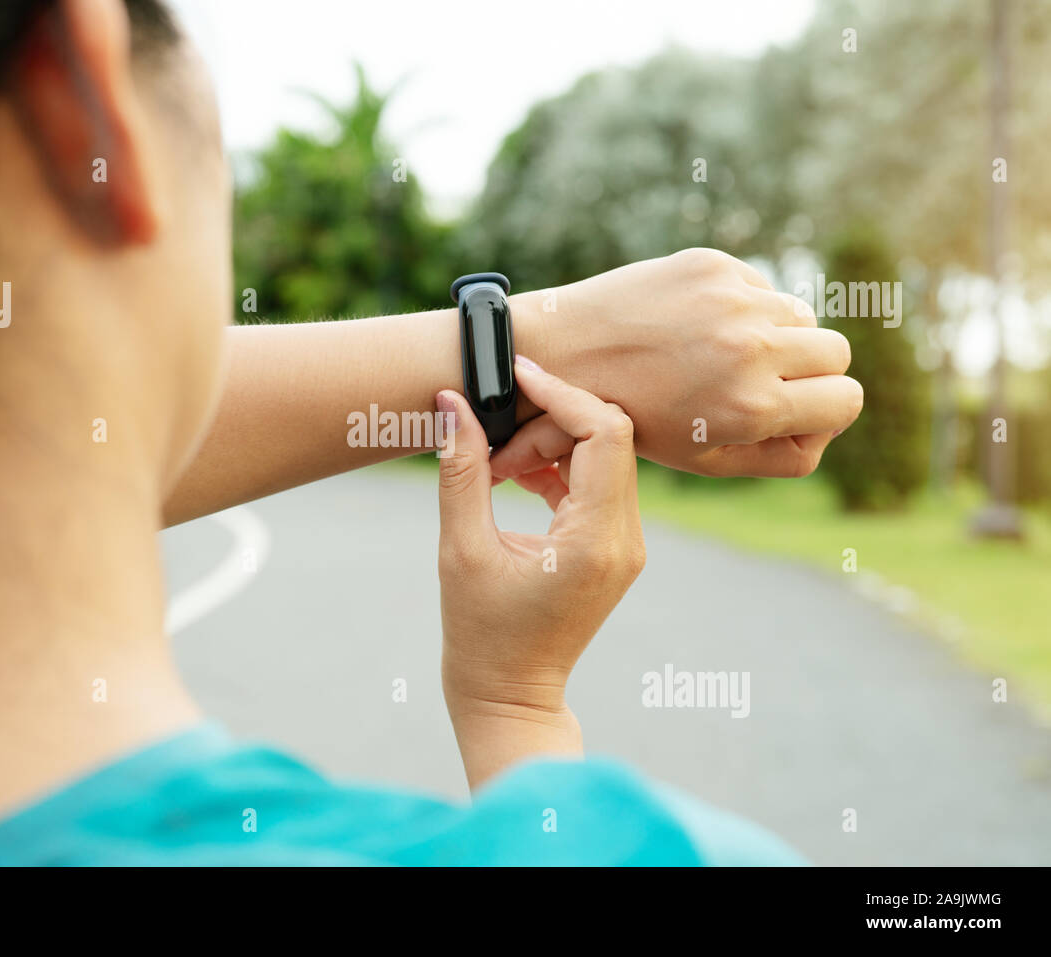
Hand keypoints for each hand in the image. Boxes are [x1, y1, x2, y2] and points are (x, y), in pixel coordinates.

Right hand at [436, 356, 642, 785]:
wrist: (510, 695)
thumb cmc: (480, 633)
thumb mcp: (460, 548)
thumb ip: (460, 469)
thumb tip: (452, 403)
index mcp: (596, 541)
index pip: (604, 432)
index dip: (561, 393)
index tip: (515, 377)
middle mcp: (626, 539)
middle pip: (608, 436)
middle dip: (548, 422)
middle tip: (492, 448)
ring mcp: (626, 544)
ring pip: (605, 454)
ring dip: (551, 444)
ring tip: (497, 470)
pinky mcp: (614, 546)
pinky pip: (598, 481)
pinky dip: (558, 467)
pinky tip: (513, 479)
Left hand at [523, 247, 862, 476]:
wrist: (562, 352)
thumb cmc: (632, 416)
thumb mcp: (703, 458)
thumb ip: (778, 454)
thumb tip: (826, 427)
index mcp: (752, 406)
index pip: (846, 402)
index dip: (825, 411)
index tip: (793, 411)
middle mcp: (753, 349)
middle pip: (837, 354)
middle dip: (811, 372)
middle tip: (767, 382)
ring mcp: (735, 300)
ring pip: (802, 315)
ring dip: (778, 336)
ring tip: (725, 354)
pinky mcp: (714, 264)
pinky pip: (760, 286)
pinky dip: (742, 306)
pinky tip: (695, 324)